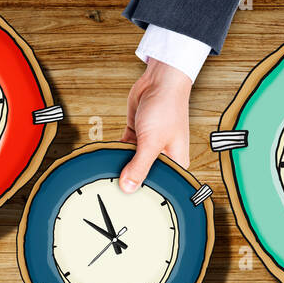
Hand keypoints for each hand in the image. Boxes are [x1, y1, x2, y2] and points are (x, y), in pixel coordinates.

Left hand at [119, 58, 191, 191]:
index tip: (130, 203)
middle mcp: (164, 156)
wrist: (160, 80)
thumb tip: (127, 188)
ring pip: (132, 162)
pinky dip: (116, 152)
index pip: (161, 186)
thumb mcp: (152, 142)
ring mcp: (149, 146)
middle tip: (114, 191)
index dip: (146, 194)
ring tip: (107, 176)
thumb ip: (139, 167)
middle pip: (144, 175)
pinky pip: (124, 150)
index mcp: (176, 163)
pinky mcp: (137, 136)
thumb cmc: (167, 108)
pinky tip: (108, 158)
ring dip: (121, 165)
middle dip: (130, 180)